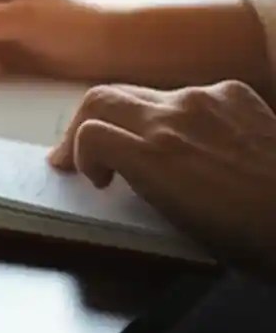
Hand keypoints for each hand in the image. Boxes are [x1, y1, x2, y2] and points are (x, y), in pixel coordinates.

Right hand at [50, 80, 275, 273]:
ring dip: (132, 119)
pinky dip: (178, 113)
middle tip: (83, 152)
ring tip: (145, 148)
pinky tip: (200, 140)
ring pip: (145, 94)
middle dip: (84, 124)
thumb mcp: (183, 224)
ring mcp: (205, 99)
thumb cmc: (254, 239)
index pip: (89, 133)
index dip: (79, 154)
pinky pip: (190, 94)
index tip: (90, 178)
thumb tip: (127, 174)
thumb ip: (145, 185)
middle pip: (102, 98)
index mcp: (153, 156)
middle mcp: (172, 116)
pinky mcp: (235, 94)